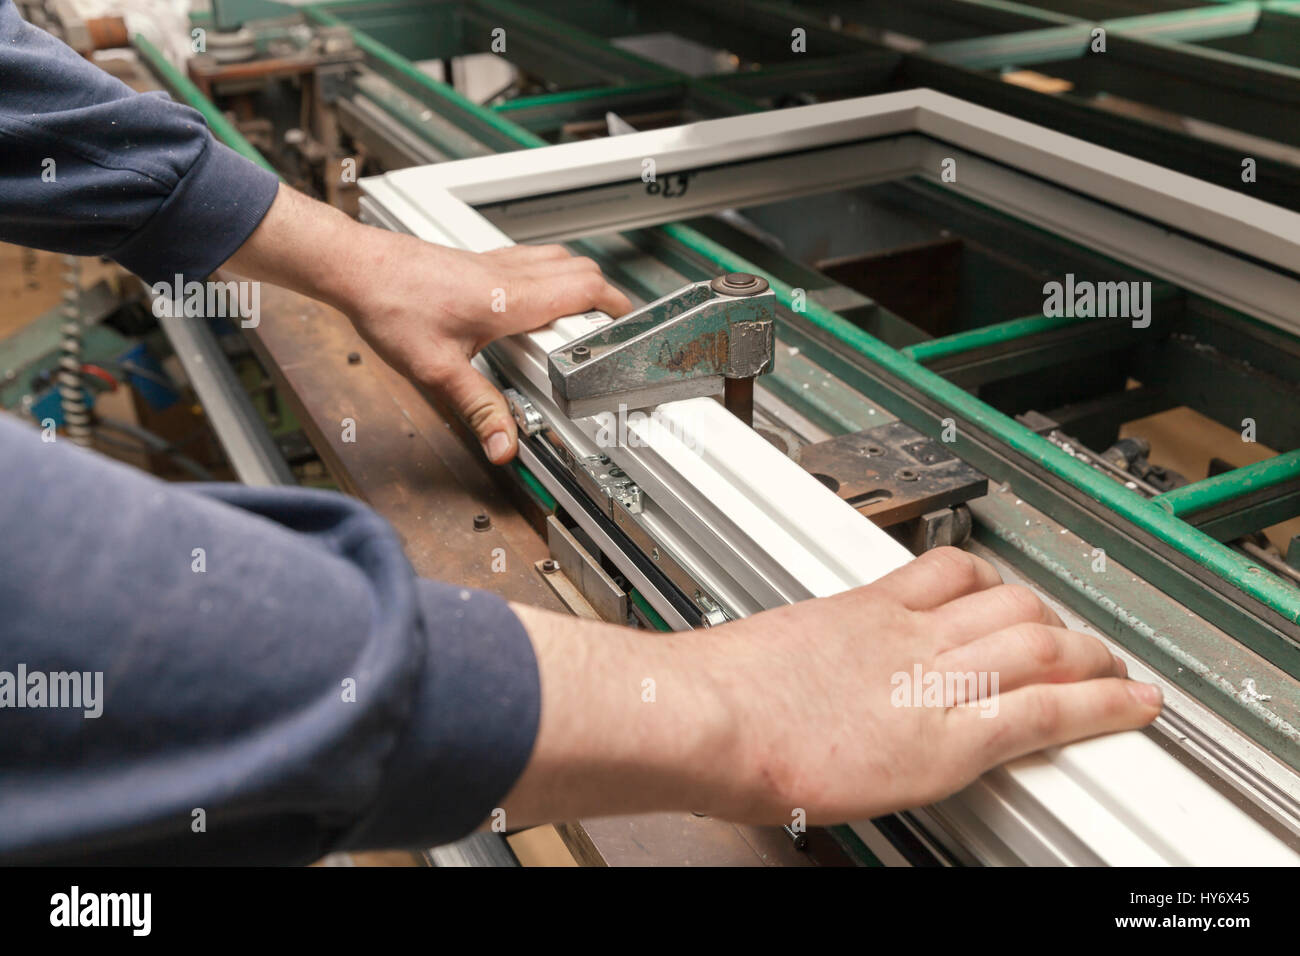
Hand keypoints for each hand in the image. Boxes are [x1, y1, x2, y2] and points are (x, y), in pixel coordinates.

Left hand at [335, 237, 630, 462]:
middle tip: (607, 327)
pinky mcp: (477, 261)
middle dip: (603, 296)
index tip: (629, 325)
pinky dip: (548, 277)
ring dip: (577, 282)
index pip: (586, 288)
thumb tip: (505, 444)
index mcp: (512, 298)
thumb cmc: (390, 305)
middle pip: (580, 268)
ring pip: (557, 258)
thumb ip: (478, 409)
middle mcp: (509, 273)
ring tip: (577, 316)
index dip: (616, 305)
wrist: (355, 268)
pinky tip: (531, 304)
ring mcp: (494, 262)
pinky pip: (530, 260)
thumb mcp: (437, 371)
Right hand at [503, 547, 1161, 827]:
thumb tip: (790, 673)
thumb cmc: (716, 696)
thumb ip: (801, 655)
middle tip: (1069, 635)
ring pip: (1036, 641)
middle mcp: (907, 636)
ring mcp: (930, 681)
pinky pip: (1041, 708)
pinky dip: (1097, 704)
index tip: (1005, 589)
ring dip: (1083, 653)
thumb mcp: (765, 653)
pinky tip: (1127, 705)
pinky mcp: (946, 736)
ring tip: (1108, 669)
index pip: (951, 572)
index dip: (992, 580)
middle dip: (1049, 618)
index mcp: (863, 611)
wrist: (705, 718)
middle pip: (1006, 601)